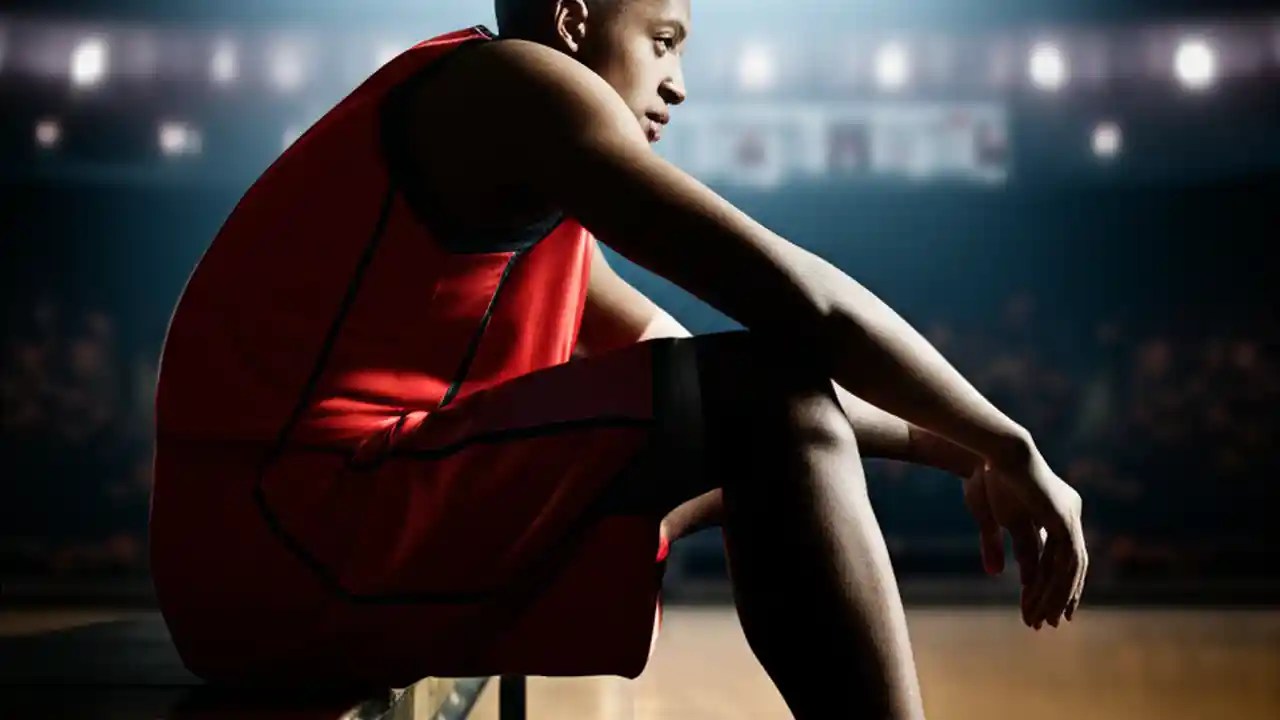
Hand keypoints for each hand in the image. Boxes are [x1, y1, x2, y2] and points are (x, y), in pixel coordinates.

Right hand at [969, 446, 1088, 629]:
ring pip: (1070, 568)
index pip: (1056, 557)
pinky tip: (1052, 602)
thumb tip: (994, 574)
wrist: (988, 454)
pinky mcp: (1064, 518)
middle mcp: (1064, 515)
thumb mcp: (990, 520)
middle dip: (1058, 596)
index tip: (1041, 608)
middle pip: (1067, 566)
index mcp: (1048, 511)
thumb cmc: (983, 478)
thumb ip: (994, 546)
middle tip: (1050, 623)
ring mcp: (1068, 516)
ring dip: (1058, 596)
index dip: (1050, 584)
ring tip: (1047, 619)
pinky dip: (1060, 584)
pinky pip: (1068, 561)